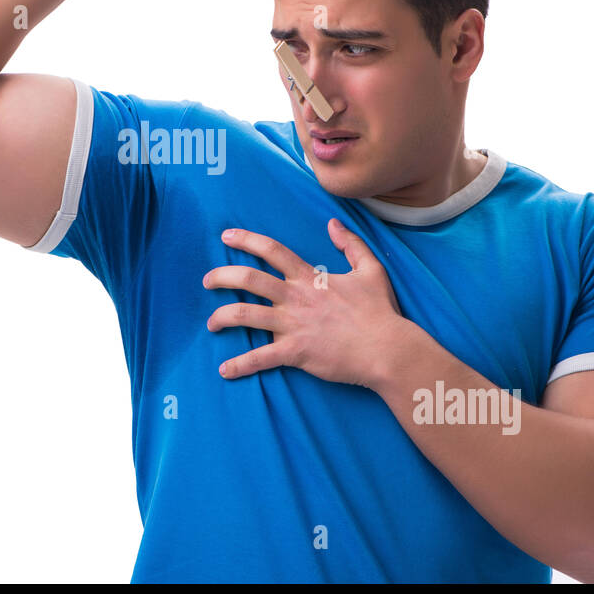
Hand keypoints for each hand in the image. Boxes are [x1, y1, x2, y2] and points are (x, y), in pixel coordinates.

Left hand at [202, 218, 412, 388]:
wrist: (387, 349)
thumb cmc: (380, 312)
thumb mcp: (371, 270)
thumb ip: (351, 244)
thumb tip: (333, 223)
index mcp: (310, 278)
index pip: (272, 250)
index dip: (246, 239)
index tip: (226, 236)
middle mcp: (296, 297)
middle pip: (248, 279)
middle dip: (221, 277)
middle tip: (206, 281)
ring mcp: (293, 325)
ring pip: (245, 315)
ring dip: (221, 318)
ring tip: (211, 324)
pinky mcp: (295, 352)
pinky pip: (260, 358)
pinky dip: (239, 365)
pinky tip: (225, 370)